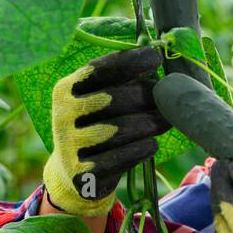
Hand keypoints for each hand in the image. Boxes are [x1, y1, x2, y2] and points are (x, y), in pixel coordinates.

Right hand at [43, 47, 167, 215]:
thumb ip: (122, 82)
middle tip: (169, 98)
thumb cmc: (98, 127)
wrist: (75, 174)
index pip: (99, 70)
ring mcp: (69, 145)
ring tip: (166, 121)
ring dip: (149, 123)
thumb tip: (155, 60)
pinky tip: (152, 144)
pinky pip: (119, 158)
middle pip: (112, 99)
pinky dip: (141, 149)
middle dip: (146, 96)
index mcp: (66, 90)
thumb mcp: (101, 101)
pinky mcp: (82, 173)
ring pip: (118, 130)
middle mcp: (63, 115)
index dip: (129, 62)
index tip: (156, 58)